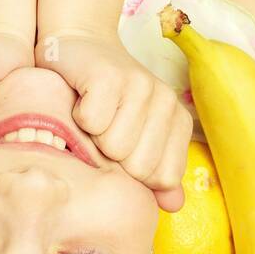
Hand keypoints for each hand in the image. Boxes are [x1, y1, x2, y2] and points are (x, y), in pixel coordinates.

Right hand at [38, 31, 191, 209]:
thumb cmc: (104, 102)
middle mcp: (166, 100)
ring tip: (93, 114)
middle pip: (138, 167)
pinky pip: (92, 123)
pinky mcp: (109, 75)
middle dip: (111, 156)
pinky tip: (81, 100)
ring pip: (113, 147)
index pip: (163, 178)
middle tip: (105, 128)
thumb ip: (155, 175)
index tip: (122, 145)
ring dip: (92, 137)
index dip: (132, 172)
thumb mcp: (134, 140)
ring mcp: (140, 85)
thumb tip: (174, 205)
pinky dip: (77, 117)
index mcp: (177, 121)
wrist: (80, 48)